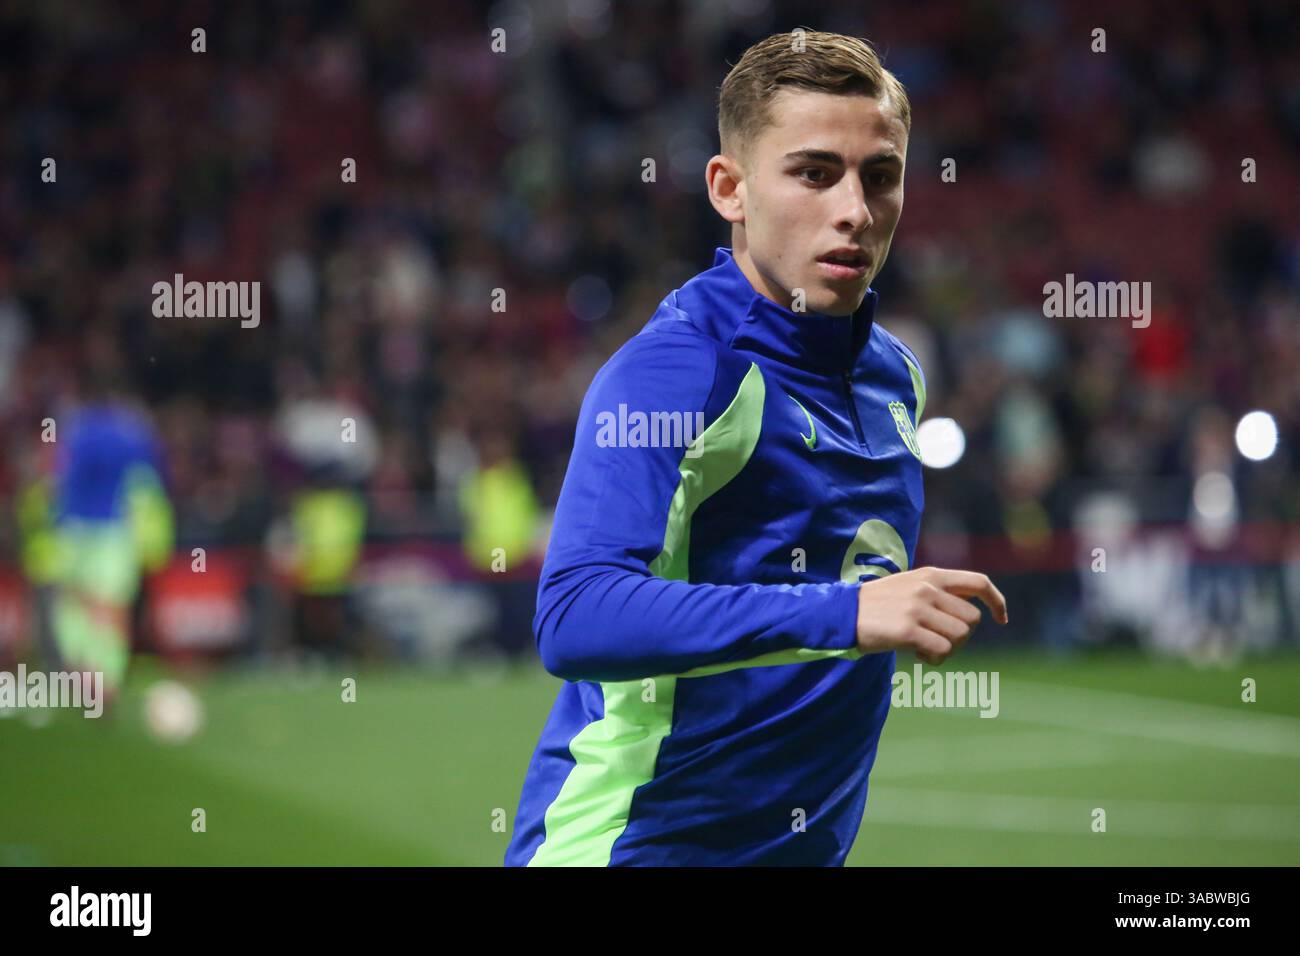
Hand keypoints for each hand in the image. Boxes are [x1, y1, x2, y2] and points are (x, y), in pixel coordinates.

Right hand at [855, 566, 1007, 664]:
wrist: (842, 614)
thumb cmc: (877, 606)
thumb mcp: (909, 587)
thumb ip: (938, 593)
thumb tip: (971, 615)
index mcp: (931, 575)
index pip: (979, 582)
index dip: (996, 601)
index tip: (1001, 619)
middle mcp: (927, 589)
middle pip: (972, 619)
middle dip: (962, 636)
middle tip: (939, 641)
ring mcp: (917, 609)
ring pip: (960, 636)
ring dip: (949, 649)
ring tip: (926, 649)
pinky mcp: (908, 630)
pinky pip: (941, 650)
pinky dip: (936, 659)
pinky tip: (920, 656)